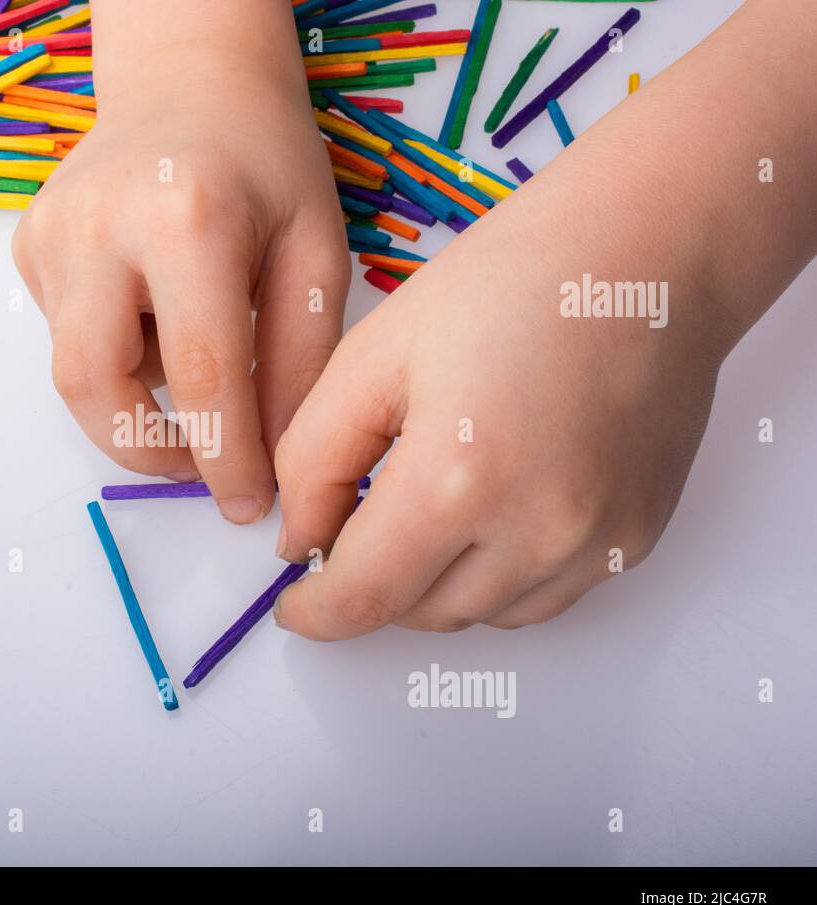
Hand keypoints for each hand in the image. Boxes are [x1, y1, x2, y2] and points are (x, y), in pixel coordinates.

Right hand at [11, 12, 348, 524]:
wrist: (186, 78)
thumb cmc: (265, 161)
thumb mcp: (314, 252)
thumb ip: (298, 362)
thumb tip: (269, 463)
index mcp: (185, 219)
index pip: (199, 377)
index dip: (223, 458)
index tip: (247, 505)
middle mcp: (97, 226)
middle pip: (94, 387)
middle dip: (146, 451)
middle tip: (202, 463)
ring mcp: (48, 235)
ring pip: (75, 371)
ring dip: (135, 396)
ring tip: (189, 348)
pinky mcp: (26, 246)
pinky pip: (67, 337)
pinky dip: (115, 352)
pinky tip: (151, 306)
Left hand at [272, 190, 721, 637]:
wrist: (648, 252)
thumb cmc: (511, 282)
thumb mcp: (372, 356)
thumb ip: (313, 460)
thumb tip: (300, 540)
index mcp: (459, 479)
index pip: (365, 597)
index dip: (315, 613)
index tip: (293, 605)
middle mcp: (537, 531)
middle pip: (419, 614)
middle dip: (370, 585)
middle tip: (351, 527)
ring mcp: (596, 543)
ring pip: (479, 615)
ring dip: (433, 585)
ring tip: (422, 507)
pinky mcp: (634, 538)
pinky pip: (540, 597)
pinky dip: (495, 577)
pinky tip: (484, 511)